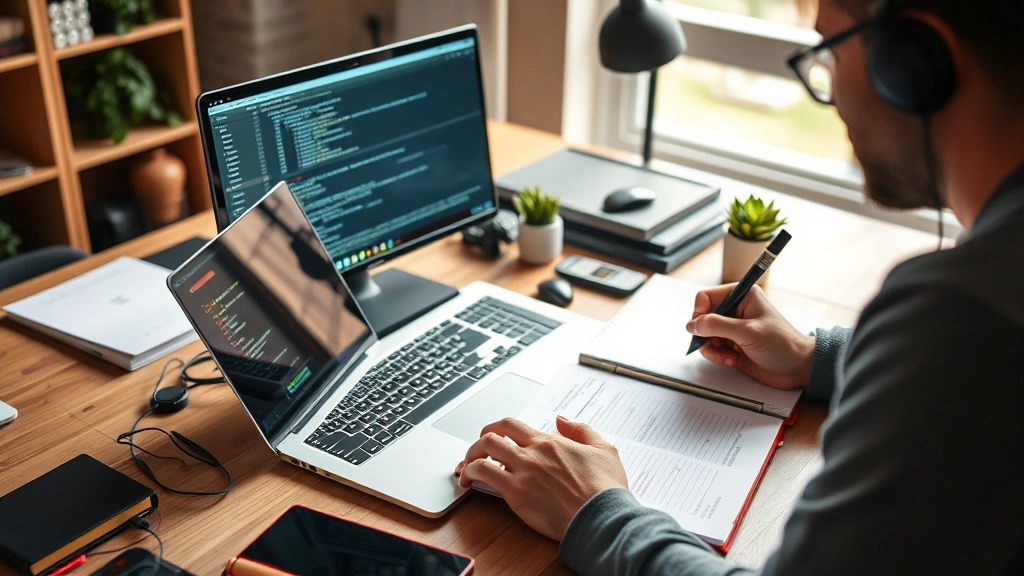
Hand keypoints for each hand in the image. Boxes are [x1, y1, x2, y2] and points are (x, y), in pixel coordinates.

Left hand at [454, 416, 627, 540]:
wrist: (601, 515)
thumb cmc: (605, 488)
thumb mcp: (603, 449)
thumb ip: (581, 430)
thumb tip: (562, 419)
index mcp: (549, 441)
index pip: (513, 425)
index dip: (498, 429)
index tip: (495, 438)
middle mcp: (532, 452)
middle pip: (493, 434)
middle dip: (479, 441)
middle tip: (477, 452)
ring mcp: (522, 471)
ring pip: (483, 451)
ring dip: (470, 457)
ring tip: (467, 469)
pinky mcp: (515, 493)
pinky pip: (483, 475)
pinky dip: (470, 475)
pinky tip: (468, 483)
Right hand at [686, 284, 814, 389]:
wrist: (798, 368)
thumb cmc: (783, 344)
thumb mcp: (748, 332)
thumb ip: (717, 326)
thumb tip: (692, 324)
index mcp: (742, 296)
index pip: (707, 297)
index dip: (699, 312)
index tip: (699, 327)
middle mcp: (735, 310)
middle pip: (703, 318)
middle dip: (705, 335)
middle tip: (713, 345)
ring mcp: (733, 329)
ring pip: (705, 335)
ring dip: (712, 348)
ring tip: (727, 356)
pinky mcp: (732, 345)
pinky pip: (712, 349)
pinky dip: (718, 356)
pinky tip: (732, 360)